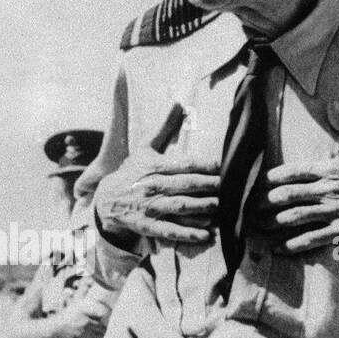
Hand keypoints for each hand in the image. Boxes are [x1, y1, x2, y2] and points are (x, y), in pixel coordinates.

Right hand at [52, 298, 108, 337]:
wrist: (54, 329)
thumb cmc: (66, 317)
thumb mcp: (78, 308)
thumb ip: (91, 310)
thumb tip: (103, 314)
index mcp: (87, 323)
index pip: (101, 326)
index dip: (104, 326)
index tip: (104, 325)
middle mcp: (86, 332)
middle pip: (100, 335)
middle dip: (103, 333)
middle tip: (103, 331)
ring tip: (99, 337)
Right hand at [94, 104, 222, 247]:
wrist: (106, 199)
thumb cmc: (132, 172)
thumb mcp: (145, 149)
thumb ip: (164, 128)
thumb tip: (178, 103)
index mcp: (156, 166)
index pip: (185, 164)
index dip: (206, 164)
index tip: (226, 164)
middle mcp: (154, 186)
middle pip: (186, 185)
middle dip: (209, 185)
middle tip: (232, 186)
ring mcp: (151, 207)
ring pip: (180, 206)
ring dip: (201, 207)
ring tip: (222, 208)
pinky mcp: (148, 225)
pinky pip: (169, 230)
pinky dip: (186, 233)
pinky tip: (205, 234)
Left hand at [260, 105, 338, 254]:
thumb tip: (333, 105)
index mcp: (332, 169)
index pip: (294, 171)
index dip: (273, 176)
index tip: (259, 181)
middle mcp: (329, 190)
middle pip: (288, 195)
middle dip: (266, 201)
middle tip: (248, 206)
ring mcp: (334, 211)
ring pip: (295, 217)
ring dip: (272, 222)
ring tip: (255, 226)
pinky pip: (312, 239)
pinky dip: (293, 245)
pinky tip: (278, 248)